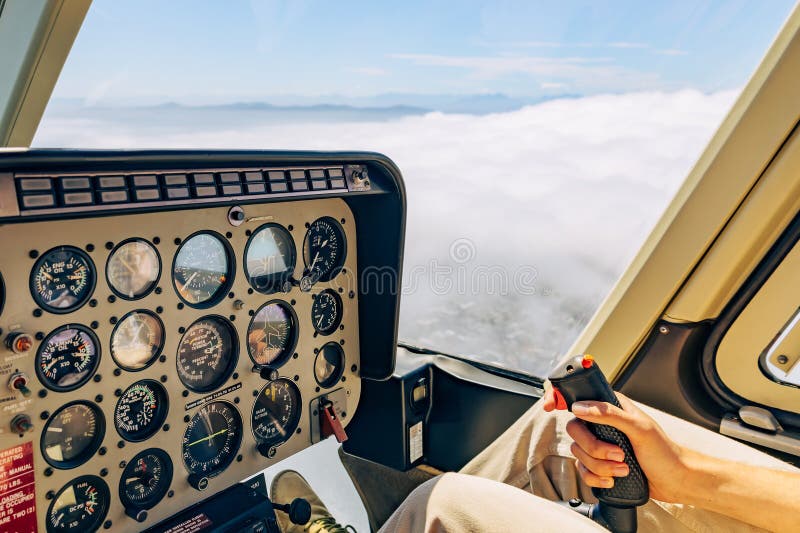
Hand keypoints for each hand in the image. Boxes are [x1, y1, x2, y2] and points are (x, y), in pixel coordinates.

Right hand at [542, 386, 687, 502]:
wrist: (674, 480)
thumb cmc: (664, 451)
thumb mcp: (639, 428)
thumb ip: (608, 414)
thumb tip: (580, 407)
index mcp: (610, 407)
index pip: (579, 396)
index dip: (559, 397)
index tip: (549, 405)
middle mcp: (602, 424)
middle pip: (575, 431)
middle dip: (594, 448)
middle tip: (617, 453)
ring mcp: (600, 445)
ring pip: (579, 453)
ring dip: (601, 465)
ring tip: (623, 467)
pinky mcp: (600, 464)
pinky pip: (583, 471)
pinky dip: (597, 477)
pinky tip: (613, 478)